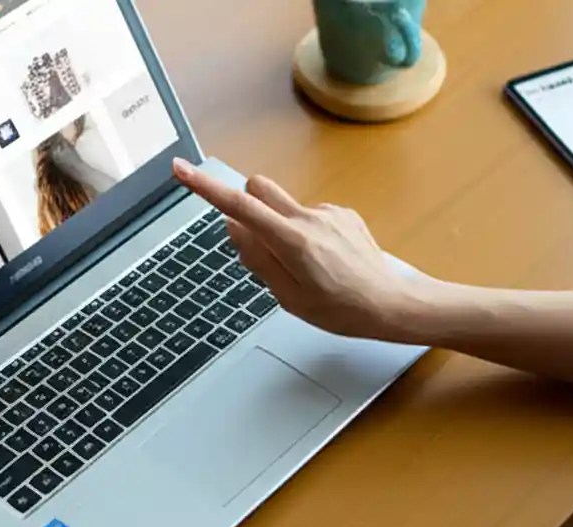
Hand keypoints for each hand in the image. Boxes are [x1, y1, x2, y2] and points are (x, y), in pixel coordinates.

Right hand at [172, 158, 435, 339]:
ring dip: (280, 226)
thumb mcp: (289, 297)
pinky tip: (327, 261)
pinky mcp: (344, 213)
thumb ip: (257, 258)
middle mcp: (309, 218)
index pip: (239, 207)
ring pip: (285, 205)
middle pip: (259, 187)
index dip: (207, 188)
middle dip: (248, 205)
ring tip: (306, 266)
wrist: (391, 303)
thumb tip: (234, 226)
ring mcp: (329, 213)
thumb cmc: (340, 309)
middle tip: (261, 245)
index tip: (181, 170)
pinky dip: (306, 233)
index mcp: (292, 241)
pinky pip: (310, 215)